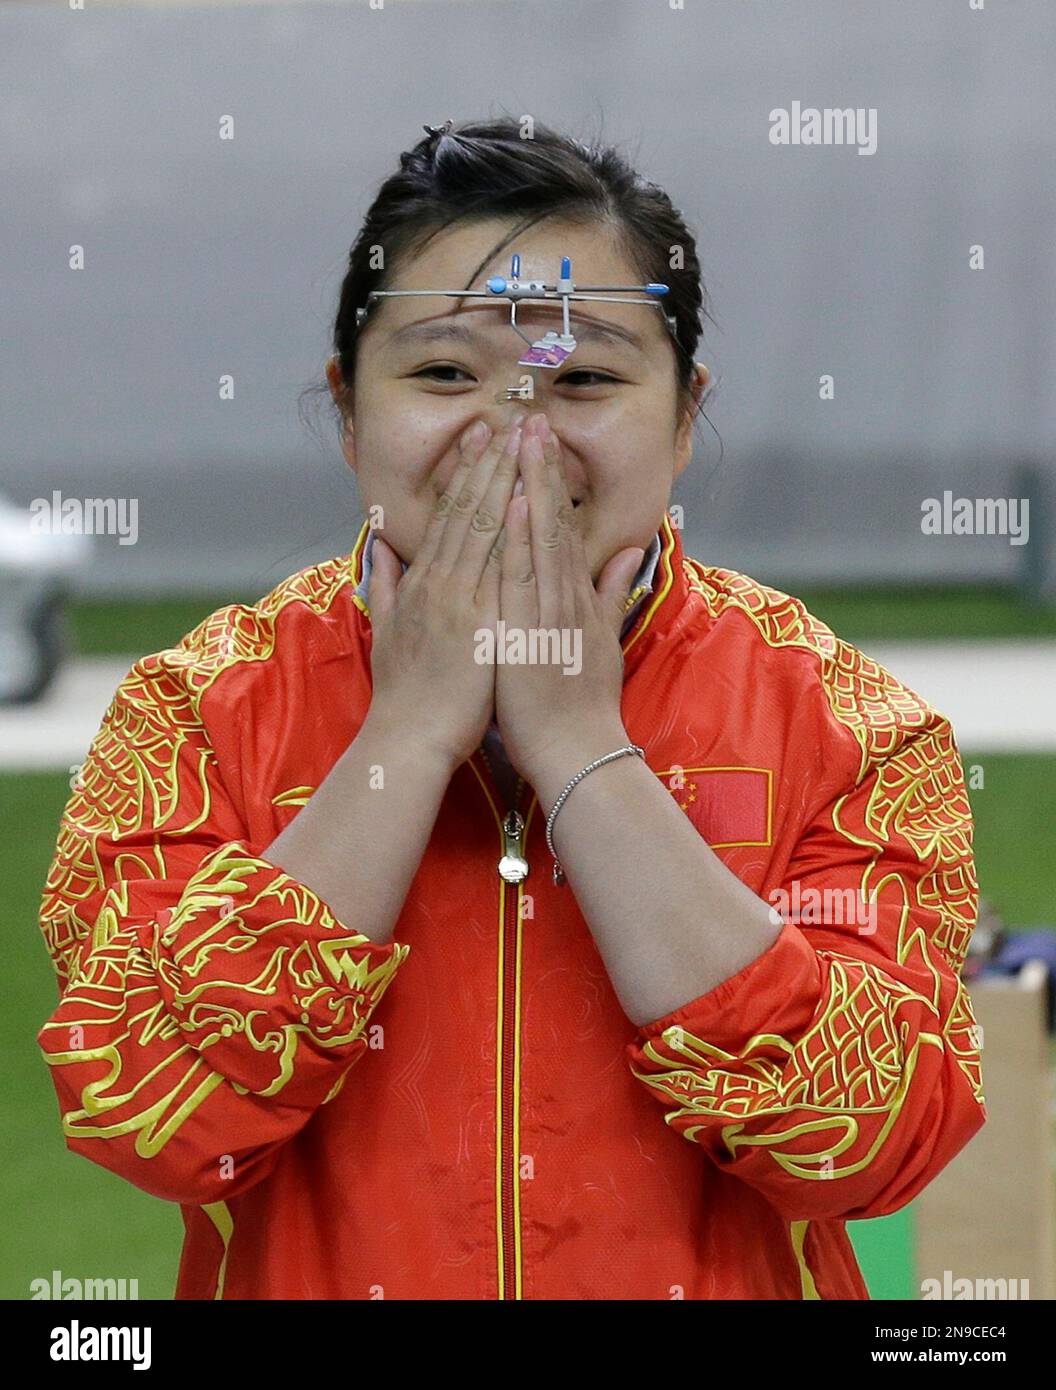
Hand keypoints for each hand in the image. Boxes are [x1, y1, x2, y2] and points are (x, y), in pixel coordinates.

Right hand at [364, 413, 525, 770]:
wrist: (408, 741)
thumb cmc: (405, 694)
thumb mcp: (386, 632)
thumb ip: (384, 586)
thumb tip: (379, 548)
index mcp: (421, 584)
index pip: (446, 517)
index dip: (466, 475)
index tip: (484, 438)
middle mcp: (437, 584)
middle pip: (464, 512)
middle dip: (486, 463)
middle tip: (506, 418)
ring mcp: (455, 602)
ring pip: (480, 530)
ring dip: (501, 482)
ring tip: (519, 443)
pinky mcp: (473, 625)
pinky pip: (495, 570)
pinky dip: (508, 534)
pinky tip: (522, 501)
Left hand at [494, 413, 643, 792]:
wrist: (579, 752)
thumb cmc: (584, 704)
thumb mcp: (605, 642)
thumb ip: (614, 593)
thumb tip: (630, 552)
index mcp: (576, 597)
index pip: (561, 527)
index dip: (550, 481)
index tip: (538, 440)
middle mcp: (565, 597)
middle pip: (552, 520)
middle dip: (541, 467)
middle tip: (531, 416)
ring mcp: (550, 612)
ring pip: (540, 537)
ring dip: (531, 485)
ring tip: (522, 439)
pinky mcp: (533, 633)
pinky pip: (525, 577)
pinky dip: (522, 539)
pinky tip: (517, 502)